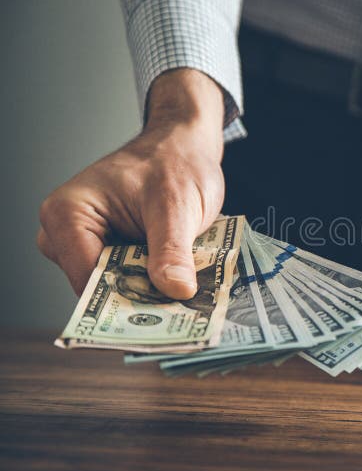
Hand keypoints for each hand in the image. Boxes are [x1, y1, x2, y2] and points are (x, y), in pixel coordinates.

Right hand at [38, 69, 224, 298]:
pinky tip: (181, 287)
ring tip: (187, 298)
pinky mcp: (107, 253)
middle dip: (140, 302)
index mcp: (67, 215)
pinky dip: (153, 284)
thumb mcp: (176, 205)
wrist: (183, 146)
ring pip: (115, 288)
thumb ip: (172, 248)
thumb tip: (176, 290)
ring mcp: (84, 245)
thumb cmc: (174, 162)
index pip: (87, 280)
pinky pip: (126, 279)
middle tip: (183, 318)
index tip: (163, 325)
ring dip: (150, 295)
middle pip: (99, 289)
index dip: (125, 305)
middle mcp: (65, 234)